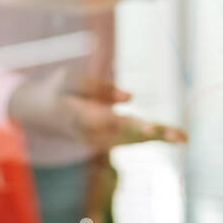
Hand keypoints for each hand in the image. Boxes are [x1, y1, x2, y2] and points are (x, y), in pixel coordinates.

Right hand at [8, 68, 187, 152]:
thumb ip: (98, 87)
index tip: (151, 129)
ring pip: (132, 140)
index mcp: (78, 116)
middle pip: (127, 135)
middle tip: (181, 137)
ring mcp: (96, 143)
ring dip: (158, 138)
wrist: (39, 113)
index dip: (131, 126)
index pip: (108, 122)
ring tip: (183, 136)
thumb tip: (130, 97)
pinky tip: (174, 136)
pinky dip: (150, 137)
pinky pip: (130, 140)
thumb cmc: (56, 89)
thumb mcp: (69, 78)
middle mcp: (90, 135)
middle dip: (154, 135)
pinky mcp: (103, 143)